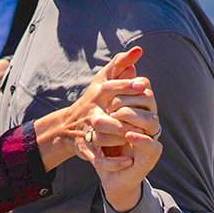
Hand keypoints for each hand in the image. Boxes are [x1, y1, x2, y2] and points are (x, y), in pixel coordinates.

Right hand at [33, 47, 147, 170]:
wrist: (69, 126)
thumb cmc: (93, 99)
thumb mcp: (104, 79)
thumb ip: (121, 65)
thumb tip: (139, 50)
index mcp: (96, 95)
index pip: (109, 88)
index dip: (124, 86)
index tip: (142, 86)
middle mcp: (90, 113)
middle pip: (103, 116)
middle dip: (122, 118)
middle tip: (144, 119)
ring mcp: (87, 132)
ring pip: (101, 137)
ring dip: (118, 139)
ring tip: (137, 138)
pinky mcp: (86, 149)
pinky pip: (98, 159)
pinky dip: (113, 162)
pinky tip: (129, 162)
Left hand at [81, 69, 162, 211]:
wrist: (110, 175)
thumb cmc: (106, 143)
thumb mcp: (103, 117)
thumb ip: (109, 92)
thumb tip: (116, 67)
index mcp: (140, 108)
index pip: (143, 87)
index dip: (129, 84)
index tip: (109, 87)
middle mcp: (149, 121)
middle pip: (149, 100)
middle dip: (127, 100)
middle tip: (109, 107)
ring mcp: (152, 138)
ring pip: (152, 121)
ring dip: (132, 117)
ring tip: (115, 117)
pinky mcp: (151, 156)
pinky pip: (153, 145)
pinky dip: (141, 139)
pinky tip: (128, 135)